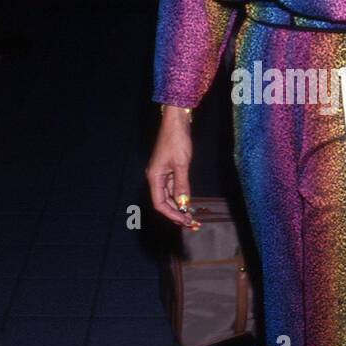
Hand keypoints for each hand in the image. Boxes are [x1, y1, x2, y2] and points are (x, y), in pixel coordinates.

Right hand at [145, 107, 196, 227]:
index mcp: (154, 177)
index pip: (160, 204)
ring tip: (191, 216)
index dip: (171, 215)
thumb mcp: (181, 164)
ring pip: (169, 196)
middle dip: (176, 213)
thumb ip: (181, 185)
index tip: (184, 221)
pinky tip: (189, 203)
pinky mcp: (168, 170)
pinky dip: (180, 196)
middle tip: (191, 223)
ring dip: (179, 207)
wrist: (176, 122)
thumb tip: (183, 203)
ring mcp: (162, 174)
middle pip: (163, 202)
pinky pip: (173, 188)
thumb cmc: (176, 140)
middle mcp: (155, 178)